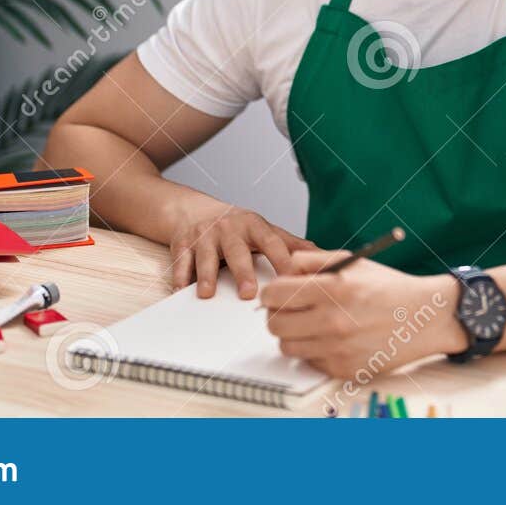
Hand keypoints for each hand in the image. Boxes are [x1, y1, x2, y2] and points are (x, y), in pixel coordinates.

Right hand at [168, 199, 317, 298]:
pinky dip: (179, 276)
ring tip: (207, 294)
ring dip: (206, 275)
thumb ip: (290, 244)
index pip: (272, 243)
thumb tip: (326, 255)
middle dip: (243, 272)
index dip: (283, 260)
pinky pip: (180, 261)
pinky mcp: (181, 244)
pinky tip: (180, 291)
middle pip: (237, 251)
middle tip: (249, 294)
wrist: (191, 209)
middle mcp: (229, 229)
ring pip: (205, 256)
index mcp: (254, 226)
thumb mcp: (263, 229)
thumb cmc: (235, 226)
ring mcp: (204, 236)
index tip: (293, 278)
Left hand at [259, 250, 464, 379]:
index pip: (274, 294)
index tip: (277, 293)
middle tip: (290, 310)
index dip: (271, 292)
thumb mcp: (353, 261)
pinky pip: (310, 361)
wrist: (424, 318)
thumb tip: (284, 270)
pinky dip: (315, 351)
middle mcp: (333, 321)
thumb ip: (312, 260)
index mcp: (333, 288)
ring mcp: (337, 349)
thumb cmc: (389, 288)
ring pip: (287, 346)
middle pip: (274, 324)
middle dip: (278, 314)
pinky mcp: (343, 369)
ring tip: (311, 324)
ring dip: (294, 335)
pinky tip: (332, 339)